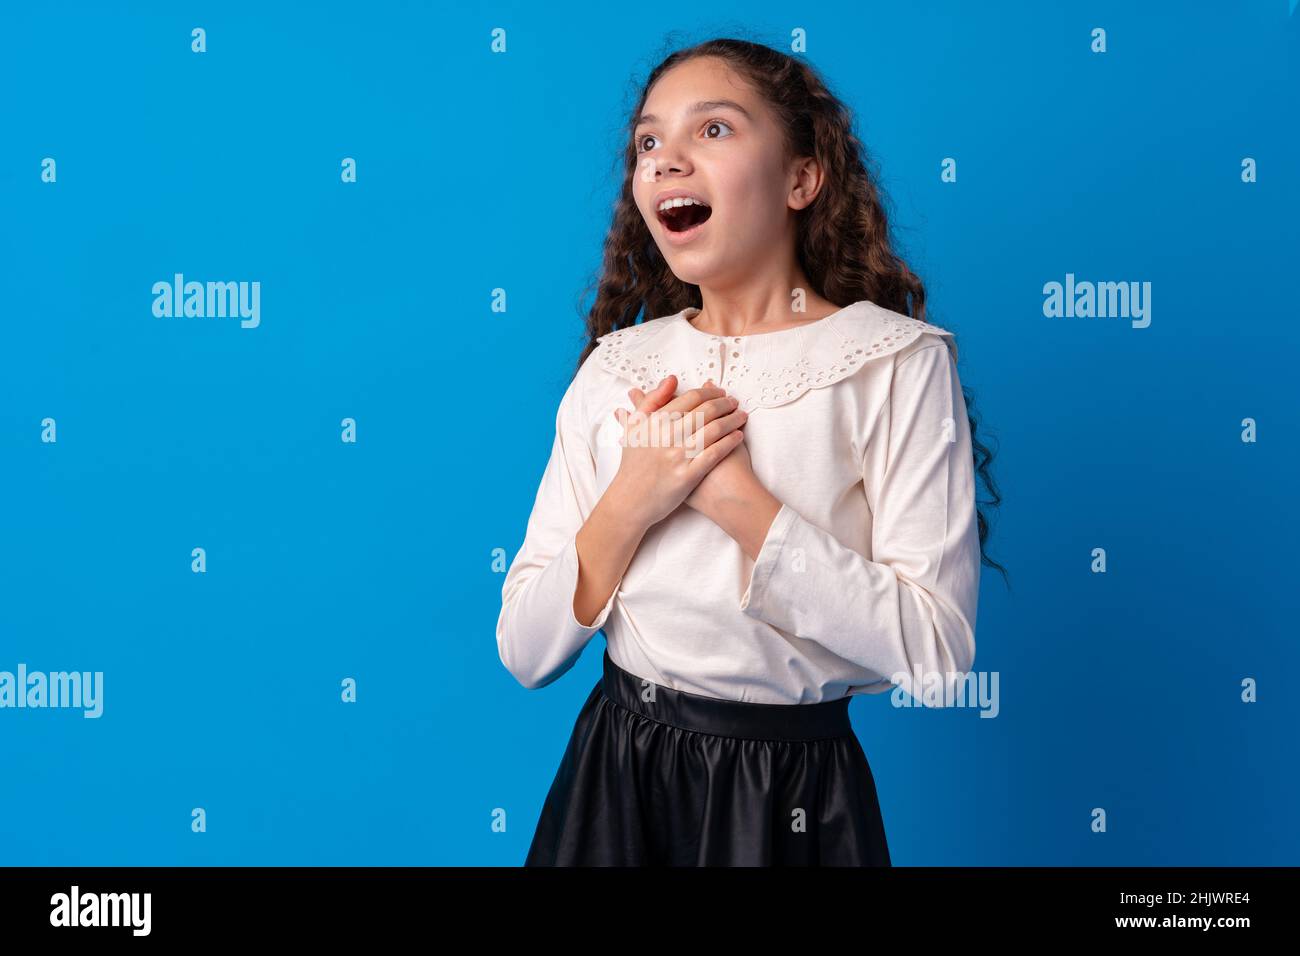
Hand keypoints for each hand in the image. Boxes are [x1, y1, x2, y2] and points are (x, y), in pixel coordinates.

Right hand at [607, 375, 746, 528]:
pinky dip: (730, 442)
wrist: (630, 499)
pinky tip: (738, 436)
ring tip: (741, 416)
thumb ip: (651, 400)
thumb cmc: (633, 463)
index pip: (691, 397)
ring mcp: (678, 456)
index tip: (721, 392)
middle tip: (735, 402)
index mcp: (656, 421)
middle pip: (706, 411)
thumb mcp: (635, 428)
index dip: (710, 392)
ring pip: (714, 430)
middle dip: (726, 404)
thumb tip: (671, 379)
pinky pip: (714, 454)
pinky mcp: (687, 475)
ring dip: (732, 420)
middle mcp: (668, 436)